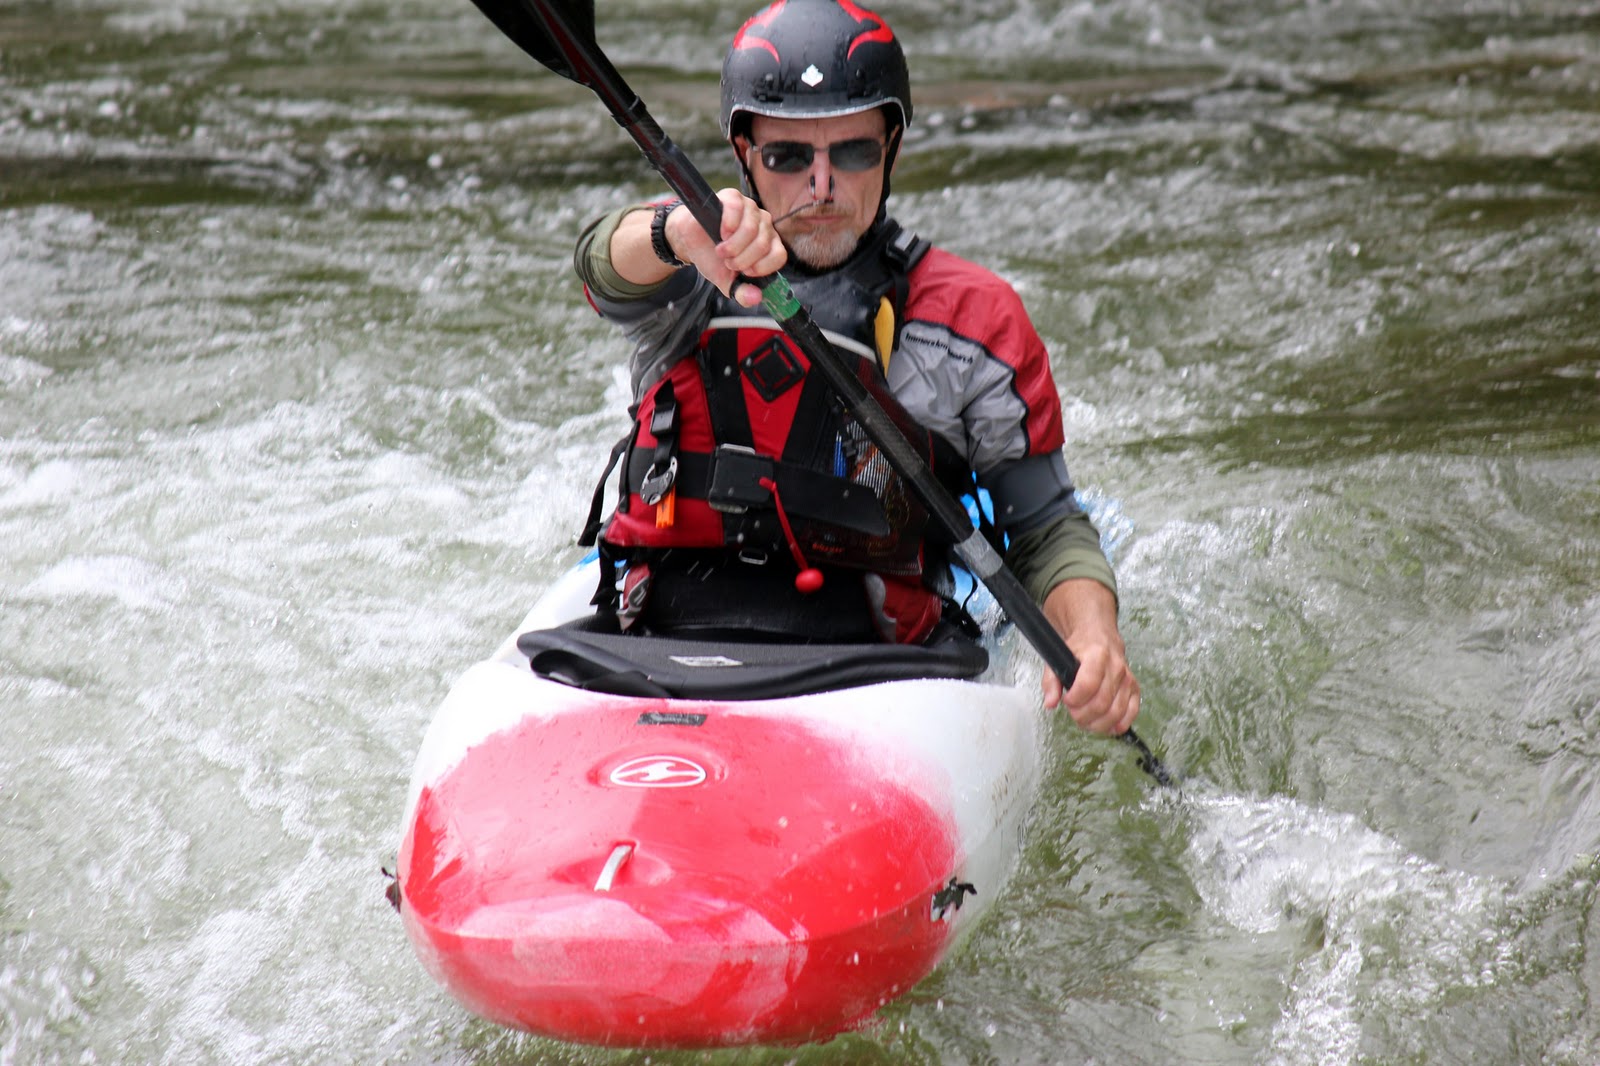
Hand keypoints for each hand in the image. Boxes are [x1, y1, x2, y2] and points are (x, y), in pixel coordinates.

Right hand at [666, 188, 785, 306]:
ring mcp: (750, 209)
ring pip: (752, 228)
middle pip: (763, 244)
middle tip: (727, 261)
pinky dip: (728, 224)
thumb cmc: (712, 258)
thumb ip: (742, 293)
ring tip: (721, 249)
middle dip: (741, 259)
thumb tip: (755, 298)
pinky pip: (738, 208)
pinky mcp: (733, 197)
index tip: (744, 272)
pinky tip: (721, 232)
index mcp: (768, 244)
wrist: (690, 240)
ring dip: (733, 245)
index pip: (779, 255)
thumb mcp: (726, 281)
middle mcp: (764, 224)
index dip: (761, 267)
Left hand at [1039, 579, 1139, 735]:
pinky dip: (1119, 724)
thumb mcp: (1059, 658)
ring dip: (1098, 723)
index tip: (1067, 700)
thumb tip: (1050, 703)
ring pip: (1116, 712)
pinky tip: (1106, 726)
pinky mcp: (1134, 688)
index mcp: (1097, 655)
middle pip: (1101, 703)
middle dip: (1083, 715)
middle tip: (1074, 713)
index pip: (1088, 684)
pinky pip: (1132, 712)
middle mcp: (1116, 667)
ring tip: (1085, 721)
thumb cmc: (1080, 648)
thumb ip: (1051, 681)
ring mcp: (1127, 678)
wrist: (1100, 636)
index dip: (1075, 699)